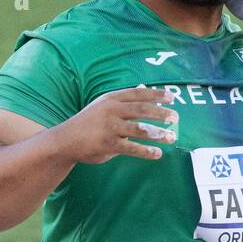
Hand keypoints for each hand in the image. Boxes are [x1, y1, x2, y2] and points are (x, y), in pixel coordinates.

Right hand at [57, 86, 177, 165]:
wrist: (66, 139)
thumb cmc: (90, 122)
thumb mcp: (104, 105)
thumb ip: (125, 101)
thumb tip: (145, 87)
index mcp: (112, 98)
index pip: (138, 94)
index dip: (156, 94)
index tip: (172, 97)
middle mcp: (111, 110)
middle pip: (141, 109)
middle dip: (161, 113)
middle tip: (175, 117)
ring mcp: (109, 127)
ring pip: (139, 129)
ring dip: (157, 133)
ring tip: (171, 137)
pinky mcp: (108, 144)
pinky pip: (131, 148)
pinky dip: (146, 151)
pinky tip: (157, 154)